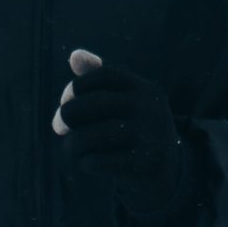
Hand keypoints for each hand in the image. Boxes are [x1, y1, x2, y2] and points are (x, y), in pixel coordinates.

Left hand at [54, 49, 194, 221]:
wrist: (168, 171)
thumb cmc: (135, 129)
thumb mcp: (125, 101)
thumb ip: (99, 77)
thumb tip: (74, 55)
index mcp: (147, 90)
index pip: (103, 76)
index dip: (77, 85)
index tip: (68, 99)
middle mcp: (151, 110)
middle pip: (92, 104)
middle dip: (66, 115)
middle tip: (59, 127)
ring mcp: (149, 138)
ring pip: (89, 136)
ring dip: (71, 144)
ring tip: (72, 148)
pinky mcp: (143, 165)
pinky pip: (96, 161)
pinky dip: (85, 162)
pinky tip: (90, 163)